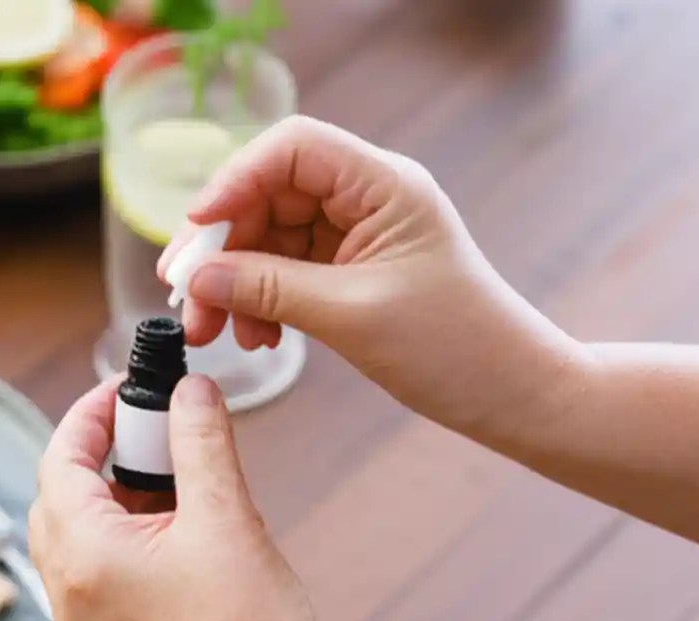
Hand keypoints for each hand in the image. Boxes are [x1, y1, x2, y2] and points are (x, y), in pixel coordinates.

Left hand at [29, 375, 364, 620]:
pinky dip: (116, 542)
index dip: (90, 416)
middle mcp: (69, 597)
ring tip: (168, 484)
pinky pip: (89, 576)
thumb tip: (191, 389)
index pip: (60, 461)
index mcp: (86, 560)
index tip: (124, 390)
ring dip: (109, 500)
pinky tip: (168, 534)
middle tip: (151, 432)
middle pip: (59, 499)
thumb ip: (201, 442)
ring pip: (72, 539)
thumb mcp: (227, 519)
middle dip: (100, 455)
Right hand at [158, 116, 584, 436]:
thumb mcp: (351, 315)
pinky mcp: (348, 269)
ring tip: (219, 332)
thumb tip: (198, 277)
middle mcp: (366, 197)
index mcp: (384, 184)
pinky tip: (257, 335)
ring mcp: (355, 233)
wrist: (510, 394)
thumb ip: (269, 288)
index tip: (197, 231)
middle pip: (268, 195)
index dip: (234, 180)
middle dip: (222, 247)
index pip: (292, 148)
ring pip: (268, 237)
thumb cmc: (456, 347)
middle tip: (187, 300)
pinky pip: (283, 270)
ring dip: (234, 282)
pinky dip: (259, 299)